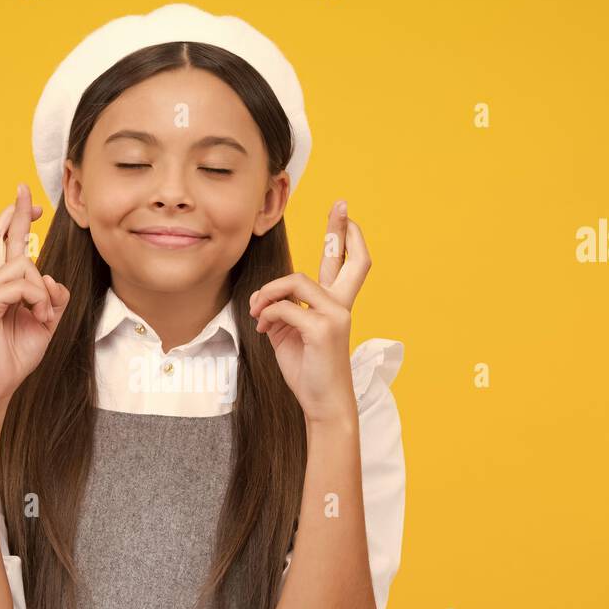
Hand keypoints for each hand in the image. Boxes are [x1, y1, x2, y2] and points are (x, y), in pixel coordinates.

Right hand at [0, 183, 70, 403]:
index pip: (7, 244)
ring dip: (43, 292)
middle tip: (25, 189)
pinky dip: (38, 301)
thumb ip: (53, 300)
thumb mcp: (45, 323)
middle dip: (14, 211)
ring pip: (24, 265)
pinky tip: (38, 319)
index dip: (18, 220)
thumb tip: (52, 279)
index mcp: (2, 285)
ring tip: (43, 317)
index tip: (33, 204)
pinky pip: (21, 285)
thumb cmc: (15, 355)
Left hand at [248, 199, 371, 422]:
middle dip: (343, 228)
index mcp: (335, 306)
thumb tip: (268, 299)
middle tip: (341, 204)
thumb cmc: (308, 372)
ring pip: (295, 282)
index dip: (346, 238)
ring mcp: (335, 316)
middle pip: (351, 259)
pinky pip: (284, 307)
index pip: (346, 265)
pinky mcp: (322, 329)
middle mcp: (341, 306)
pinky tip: (262, 328)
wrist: (323, 404)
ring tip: (258, 310)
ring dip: (268, 293)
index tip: (345, 214)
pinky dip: (267, 314)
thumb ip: (285, 311)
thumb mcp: (290, 335)